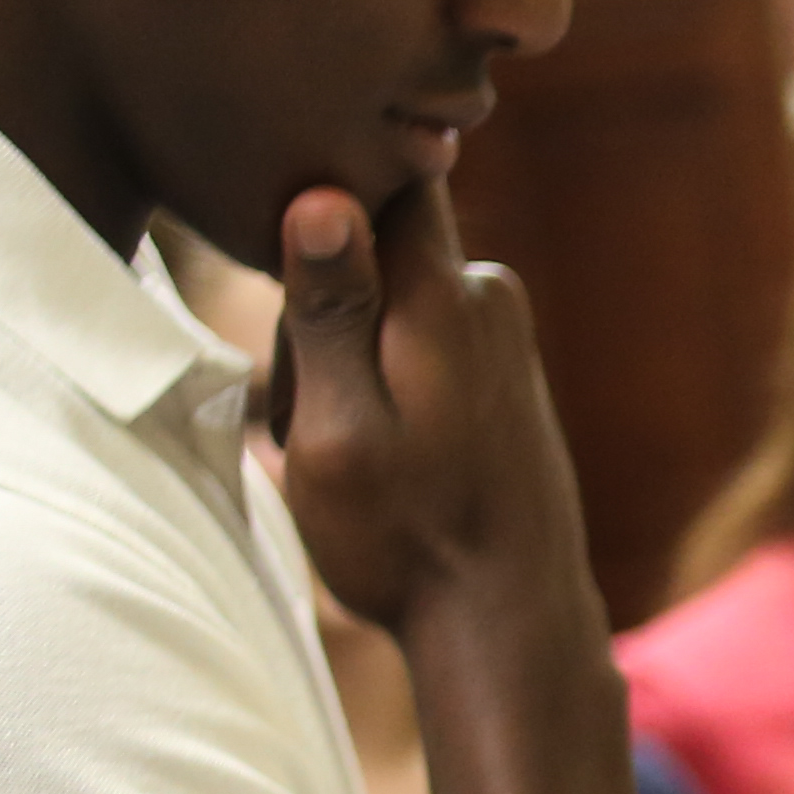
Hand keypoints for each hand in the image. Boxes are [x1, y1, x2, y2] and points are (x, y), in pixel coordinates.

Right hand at [260, 181, 586, 636]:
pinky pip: (416, 344)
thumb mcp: (341, 430)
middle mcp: (487, 293)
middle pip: (370, 249)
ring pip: (387, 304)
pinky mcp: (502, 369)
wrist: (510, 622)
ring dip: (346, 364)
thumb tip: (323, 194)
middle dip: (320, 316)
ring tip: (350, 453)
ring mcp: (501, 332)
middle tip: (311, 418)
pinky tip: (389, 459)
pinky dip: (383, 389)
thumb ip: (330, 311)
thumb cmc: (411, 540)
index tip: (284, 256)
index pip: (383, 171)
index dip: (321, 185)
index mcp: (445, 292)